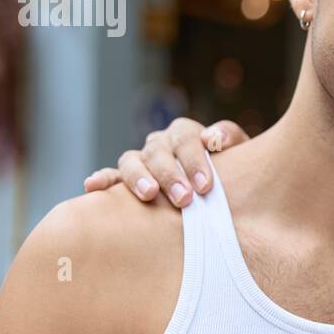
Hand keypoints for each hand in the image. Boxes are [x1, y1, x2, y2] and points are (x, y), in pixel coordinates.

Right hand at [82, 117, 248, 206]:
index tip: (205, 186)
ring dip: (138, 178)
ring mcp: (141, 162)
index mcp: (185, 134)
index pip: (185, 138)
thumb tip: (214, 137)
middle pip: (158, 151)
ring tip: (149, 195)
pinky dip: (101, 180)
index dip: (194, 159)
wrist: (224, 194)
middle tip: (184, 199)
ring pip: (131, 161)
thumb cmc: (233, 175)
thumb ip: (231, 140)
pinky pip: (110, 177)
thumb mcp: (241, 155)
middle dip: (170, 174)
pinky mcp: (125, 181)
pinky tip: (92, 186)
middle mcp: (160, 145)